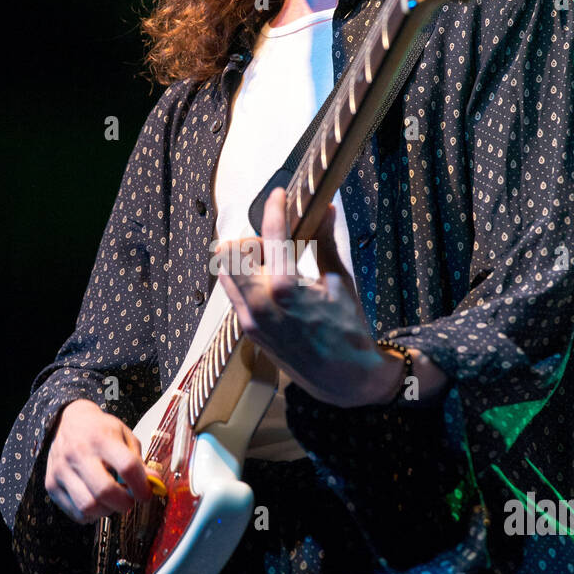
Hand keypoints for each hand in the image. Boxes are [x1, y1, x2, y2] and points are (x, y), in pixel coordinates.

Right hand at [45, 398, 151, 524]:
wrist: (67, 421)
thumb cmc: (99, 430)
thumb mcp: (124, 436)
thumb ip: (138, 460)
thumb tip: (154, 482)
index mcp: (101, 438)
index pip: (127, 467)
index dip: (141, 486)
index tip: (146, 493)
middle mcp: (78, 453)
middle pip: (105, 491)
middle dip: (125, 503)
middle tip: (129, 501)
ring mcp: (62, 470)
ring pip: (88, 506)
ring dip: (106, 511)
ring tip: (111, 502)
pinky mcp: (52, 484)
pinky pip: (74, 512)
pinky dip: (90, 515)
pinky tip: (96, 502)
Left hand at [216, 188, 409, 407]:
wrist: (343, 379)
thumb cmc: (348, 331)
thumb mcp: (340, 282)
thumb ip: (325, 242)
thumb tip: (326, 208)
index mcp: (286, 288)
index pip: (272, 235)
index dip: (274, 208)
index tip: (279, 194)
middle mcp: (260, 304)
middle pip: (229, 252)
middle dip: (249, 239)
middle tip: (275, 243)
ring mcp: (250, 320)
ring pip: (225, 273)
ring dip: (243, 260)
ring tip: (272, 264)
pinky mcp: (248, 332)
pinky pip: (235, 294)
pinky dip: (246, 280)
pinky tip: (271, 283)